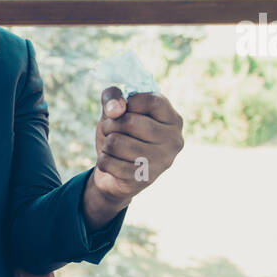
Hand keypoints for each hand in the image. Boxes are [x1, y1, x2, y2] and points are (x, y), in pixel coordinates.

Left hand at [91, 86, 184, 205]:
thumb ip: (113, 97)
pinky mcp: (143, 179)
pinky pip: (108, 162)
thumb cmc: (121, 136)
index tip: (123, 109)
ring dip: (106, 143)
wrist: (116, 175)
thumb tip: (115, 108)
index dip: (130, 102)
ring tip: (112, 146)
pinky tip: (112, 162)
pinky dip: (102, 159)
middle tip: (110, 129)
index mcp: (173, 120)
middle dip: (110, 124)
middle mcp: (173, 141)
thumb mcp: (116, 111)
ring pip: (116, 143)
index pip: (152, 102)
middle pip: (131, 122)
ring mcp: (160, 162)